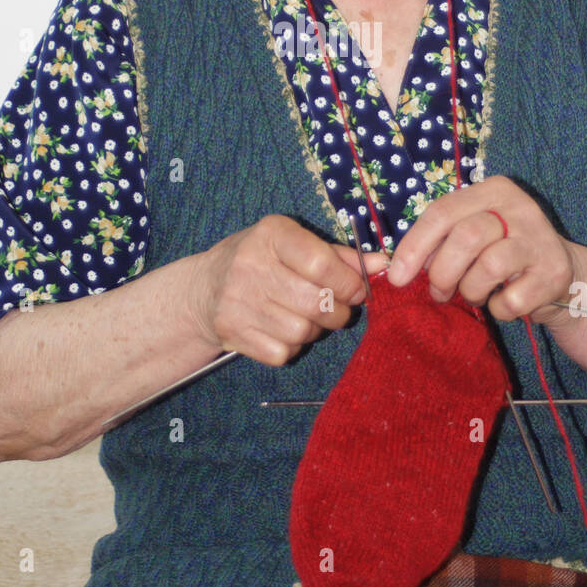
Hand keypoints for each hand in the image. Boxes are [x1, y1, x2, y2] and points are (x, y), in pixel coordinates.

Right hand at [189, 215, 386, 364]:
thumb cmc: (262, 260)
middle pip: (317, 303)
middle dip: (339, 311)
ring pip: (302, 332)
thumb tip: (382, 264)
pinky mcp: (232, 332)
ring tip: (308, 317)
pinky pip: (282, 352)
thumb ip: (339, 255)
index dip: (348, 283)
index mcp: (272, 234)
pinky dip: (292, 347)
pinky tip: (284, 330)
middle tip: (337, 308)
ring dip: (316, 330)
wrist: (204, 289)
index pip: (321, 264)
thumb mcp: (294, 244)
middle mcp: (251, 265)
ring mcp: (238, 301)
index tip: (357, 290)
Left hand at [387, 177, 576, 324]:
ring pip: (489, 266)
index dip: (414, 246)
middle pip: (465, 237)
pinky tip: (503, 302)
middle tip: (439, 292)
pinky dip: (498, 309)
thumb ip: (440, 241)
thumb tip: (402, 267)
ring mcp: (539, 239)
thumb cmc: (502, 252)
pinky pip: (512, 299)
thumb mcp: (471, 235)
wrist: (561, 274)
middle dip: (442, 272)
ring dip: (471, 291)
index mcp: (492, 190)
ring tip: (474, 294)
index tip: (397, 278)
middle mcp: (519, 208)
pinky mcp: (554, 273)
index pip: (443, 212)